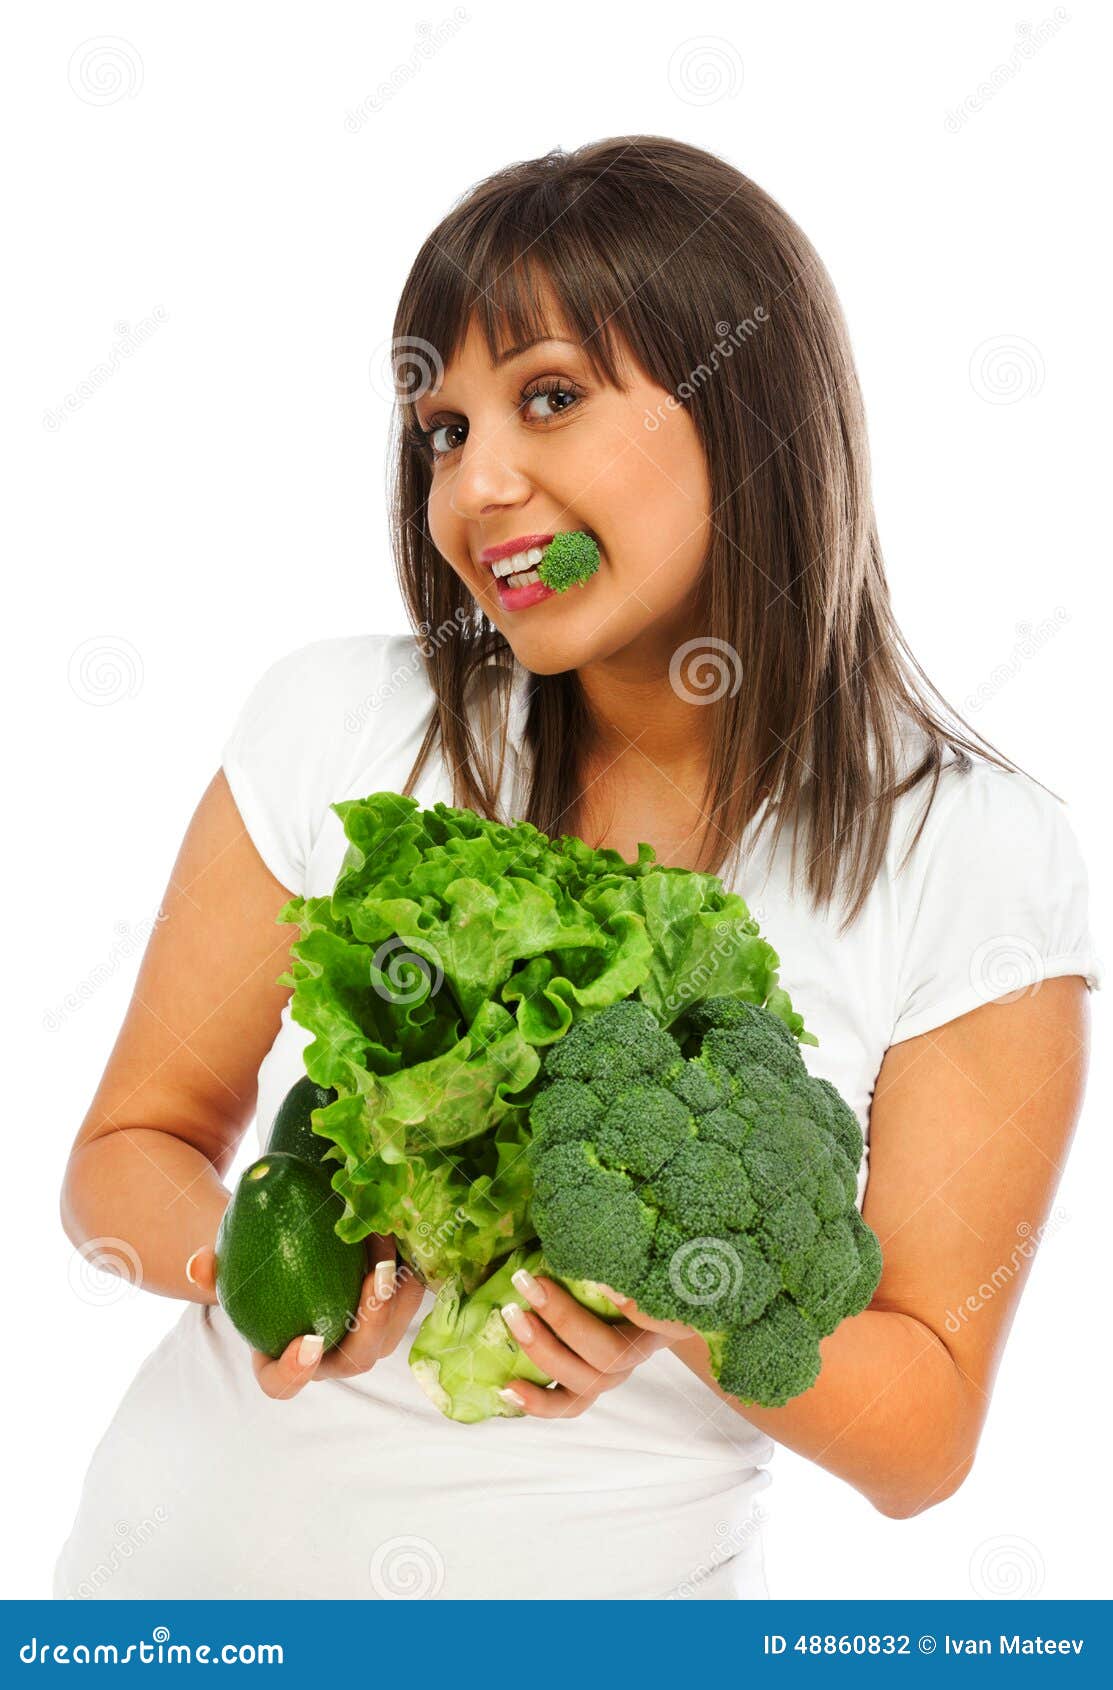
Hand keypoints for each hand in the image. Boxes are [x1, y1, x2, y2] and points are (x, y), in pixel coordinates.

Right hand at [185, 1233, 426, 1398]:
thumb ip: (213, 1271)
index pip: (283, 1384)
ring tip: (386, 1244)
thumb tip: (199, 1263)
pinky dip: (410, 1273)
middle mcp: (330, 1357)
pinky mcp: (393, 1314)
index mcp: (284, 1359)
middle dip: (371, 1322)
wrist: (294, 1257)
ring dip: (396, 1292)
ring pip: (391, 1331)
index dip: (295, 1371)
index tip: (306, 1342)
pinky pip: (409, 1303)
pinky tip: (402, 1234)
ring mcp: (366, 1339)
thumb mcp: (233, 1270)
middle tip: (374, 1280)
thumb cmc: (260, 1274)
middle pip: (356, 1359)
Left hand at [497, 1270, 696, 1418]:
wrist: (647, 1298)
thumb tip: (594, 1253)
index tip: (602, 1279)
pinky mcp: (589, 1387)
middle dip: (564, 1320)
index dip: (631, 1306)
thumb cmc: (635, 1267)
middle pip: (610, 1356)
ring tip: (512, 1318)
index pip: (657, 1318)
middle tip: (528, 1283)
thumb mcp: (639, 1256)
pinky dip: (537, 1402)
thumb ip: (622, 1254)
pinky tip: (507, 1388)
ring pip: (586, 1382)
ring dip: (544, 1352)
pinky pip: (568, 1405)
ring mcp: (615, 1374)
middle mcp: (640, 1352)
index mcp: (664, 1317)